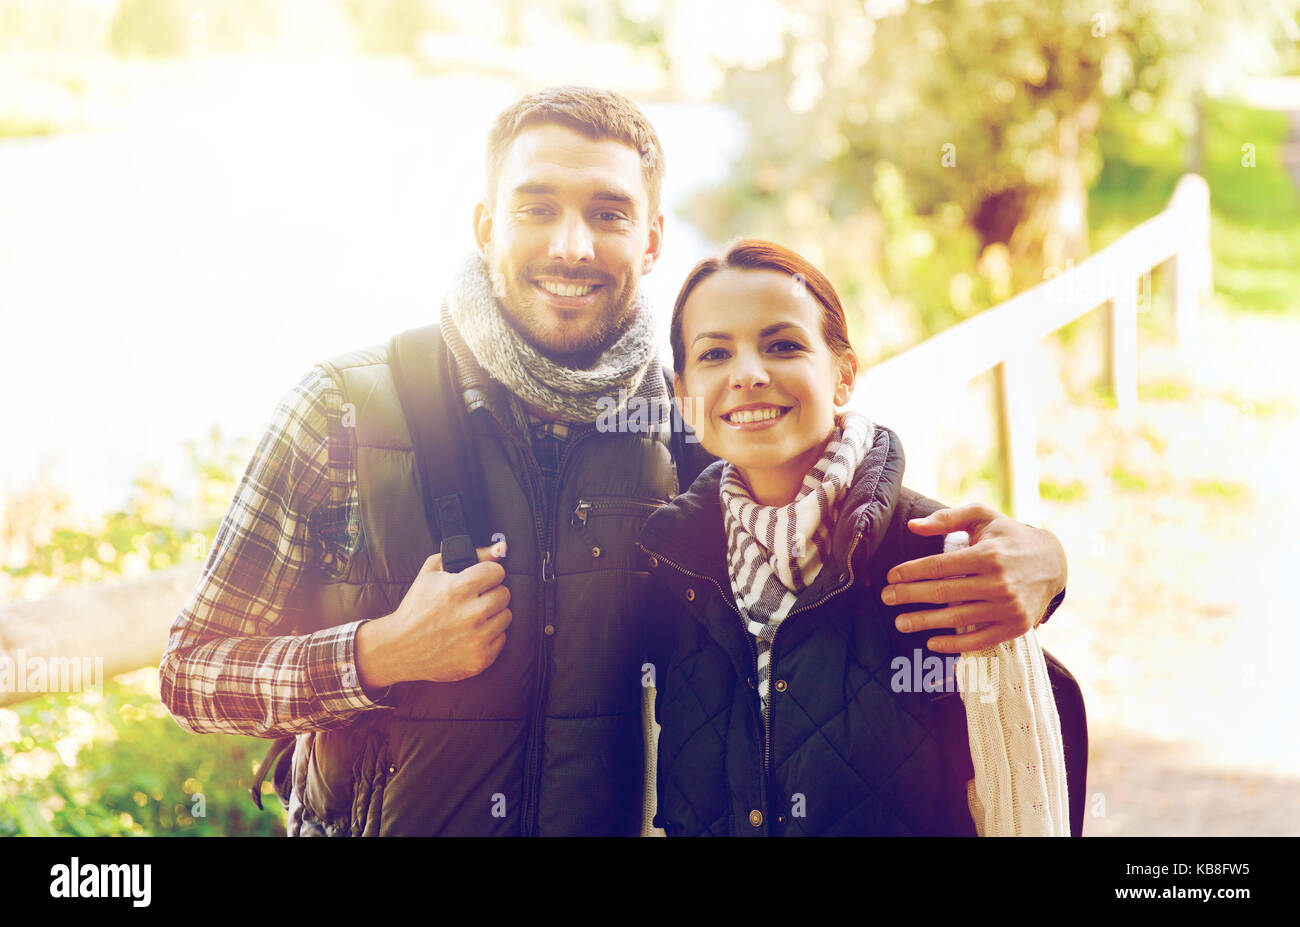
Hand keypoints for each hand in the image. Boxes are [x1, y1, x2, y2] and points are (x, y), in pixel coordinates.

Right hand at [357, 540, 511, 686]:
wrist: (400, 648)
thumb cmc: (416, 607)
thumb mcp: (432, 572)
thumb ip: (471, 554)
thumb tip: (502, 547)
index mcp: (460, 588)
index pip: (497, 572)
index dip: (486, 574)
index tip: (479, 580)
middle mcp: (472, 614)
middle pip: (504, 594)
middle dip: (490, 594)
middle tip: (473, 600)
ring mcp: (477, 639)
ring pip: (506, 616)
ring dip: (491, 615)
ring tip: (471, 617)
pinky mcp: (481, 659)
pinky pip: (501, 638)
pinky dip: (489, 636)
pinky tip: (470, 634)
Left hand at [880, 503, 1066, 652]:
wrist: (1052, 562)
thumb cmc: (1008, 536)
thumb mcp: (982, 516)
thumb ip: (947, 518)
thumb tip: (913, 525)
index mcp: (988, 554)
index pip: (940, 565)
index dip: (912, 571)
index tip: (890, 576)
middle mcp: (999, 582)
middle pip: (944, 592)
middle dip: (910, 596)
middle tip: (886, 598)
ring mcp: (1008, 607)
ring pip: (957, 618)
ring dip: (924, 622)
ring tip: (900, 622)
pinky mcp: (1015, 626)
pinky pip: (980, 639)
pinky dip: (954, 644)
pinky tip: (931, 642)